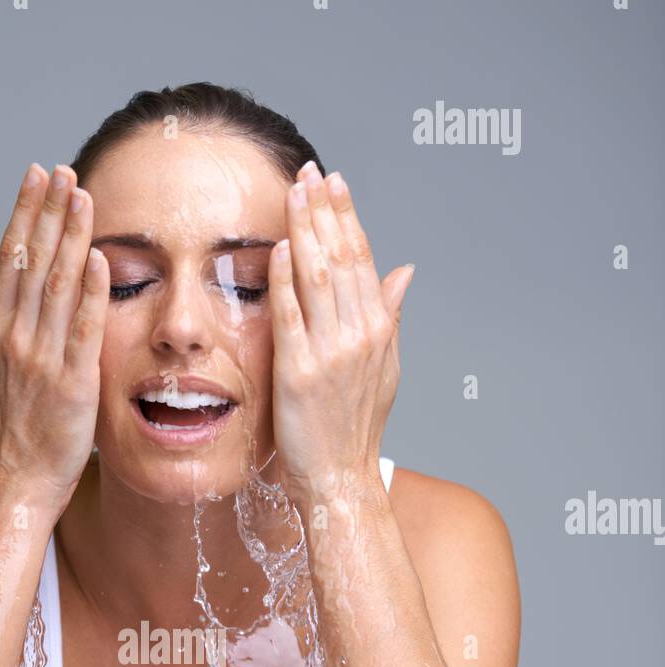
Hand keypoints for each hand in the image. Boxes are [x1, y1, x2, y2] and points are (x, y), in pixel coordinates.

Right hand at [0, 163, 108, 507]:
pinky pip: (82, 331)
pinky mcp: (71, 383)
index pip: (9, 257)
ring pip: (57, 287)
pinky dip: (90, 295)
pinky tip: (98, 260)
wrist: (15, 481)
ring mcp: (41, 359)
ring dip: (70, 239)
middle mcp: (15, 337)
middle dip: (49, 212)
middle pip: (32, 262)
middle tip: (63, 170)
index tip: (36, 176)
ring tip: (83, 197)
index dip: (24, 213)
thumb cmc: (5, 429)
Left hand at [267, 163, 413, 498]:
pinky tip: (278, 249)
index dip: (347, 216)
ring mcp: (330, 354)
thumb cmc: (355, 428)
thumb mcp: (386, 367)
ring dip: (305, 231)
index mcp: (379, 330)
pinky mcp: (298, 373)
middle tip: (310, 171)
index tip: (334, 182)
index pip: (364, 258)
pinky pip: (291, 315)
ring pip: (319, 277)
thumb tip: (404, 270)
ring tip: (293, 193)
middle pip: (343, 258)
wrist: (340, 478)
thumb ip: (390, 314)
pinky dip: (284, 279)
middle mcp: (359, 336)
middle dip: (325, 210)